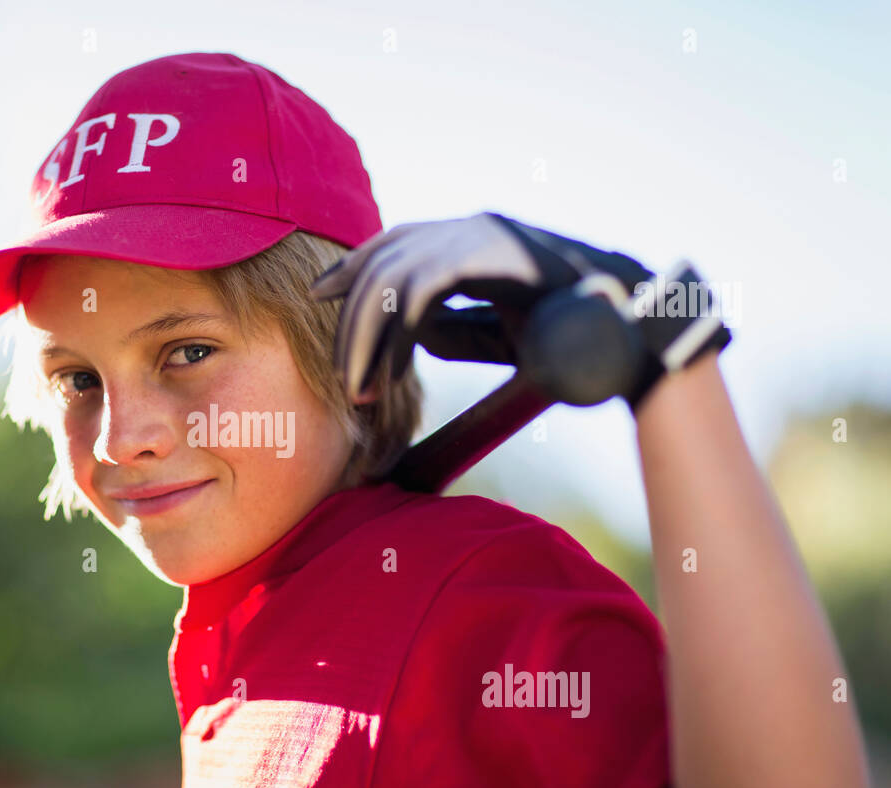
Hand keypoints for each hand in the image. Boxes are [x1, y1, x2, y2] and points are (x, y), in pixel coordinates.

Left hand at [308, 211, 681, 408]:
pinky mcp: (489, 255)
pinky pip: (415, 294)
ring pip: (390, 277)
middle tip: (343, 379)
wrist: (638, 333)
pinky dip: (392, 339)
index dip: (353, 265)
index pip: (396, 243)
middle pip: (383, 260)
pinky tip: (389, 375)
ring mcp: (482, 235)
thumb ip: (454, 327)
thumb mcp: (501, 331)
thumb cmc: (576, 335)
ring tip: (359, 390)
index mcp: (475, 238)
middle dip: (350, 321)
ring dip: (365, 340)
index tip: (318, 292)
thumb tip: (409, 335)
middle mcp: (473, 227)